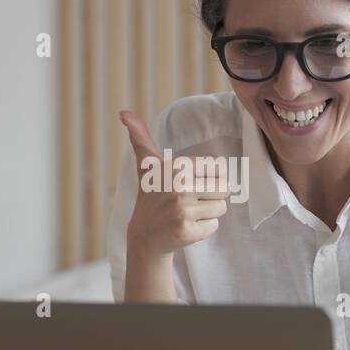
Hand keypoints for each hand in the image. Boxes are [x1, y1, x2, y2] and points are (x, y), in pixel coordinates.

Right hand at [120, 110, 228, 258]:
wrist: (144, 236)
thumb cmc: (152, 196)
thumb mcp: (147, 165)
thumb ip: (141, 138)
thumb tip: (125, 113)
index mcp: (176, 166)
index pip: (219, 168)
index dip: (208, 178)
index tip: (188, 185)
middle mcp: (178, 186)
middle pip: (224, 189)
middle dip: (211, 197)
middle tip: (189, 202)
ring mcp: (181, 210)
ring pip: (221, 208)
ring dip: (208, 213)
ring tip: (187, 214)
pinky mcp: (186, 232)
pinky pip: (214, 226)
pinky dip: (203, 229)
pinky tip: (186, 227)